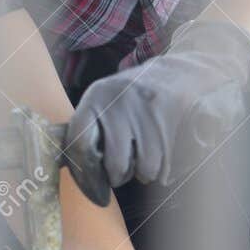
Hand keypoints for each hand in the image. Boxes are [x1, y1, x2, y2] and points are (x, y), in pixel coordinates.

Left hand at [61, 16, 249, 205]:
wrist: (173, 73)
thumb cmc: (131, 95)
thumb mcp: (104, 100)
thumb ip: (90, 127)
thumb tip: (76, 166)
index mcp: (96, 97)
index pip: (80, 140)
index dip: (84, 166)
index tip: (91, 177)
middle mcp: (118, 101)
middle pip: (116, 162)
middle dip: (118, 176)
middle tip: (119, 175)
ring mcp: (145, 107)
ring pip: (144, 166)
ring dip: (142, 174)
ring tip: (140, 164)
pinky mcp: (168, 114)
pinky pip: (163, 160)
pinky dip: (160, 169)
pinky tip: (156, 159)